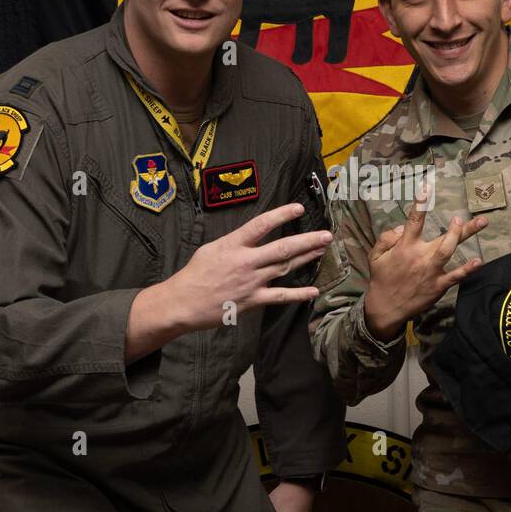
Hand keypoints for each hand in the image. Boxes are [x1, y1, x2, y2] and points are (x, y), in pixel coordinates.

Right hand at [163, 202, 331, 331]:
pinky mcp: (252, 300)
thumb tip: (253, 236)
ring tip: (322, 250)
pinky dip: (298, 295)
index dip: (282, 215)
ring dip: (306, 259)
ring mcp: (251, 282)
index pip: (261, 225)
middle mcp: (246, 262)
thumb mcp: (212, 248)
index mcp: (233, 245)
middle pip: (283, 248)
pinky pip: (280, 296)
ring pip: (285, 267)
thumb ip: (235, 242)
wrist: (183, 303)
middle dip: (308, 240)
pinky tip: (314, 291)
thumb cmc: (195, 274)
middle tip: (327, 235)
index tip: (299, 208)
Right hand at [362, 183, 487, 340]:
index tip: (427, 186)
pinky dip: (468, 269)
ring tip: (478, 223)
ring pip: (449, 251)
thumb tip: (402, 226)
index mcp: (404, 247)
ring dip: (462, 237)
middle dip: (457, 226)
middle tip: (462, 217)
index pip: (414, 220)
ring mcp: (431, 271)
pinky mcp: (438, 286)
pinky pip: (455, 276)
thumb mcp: (375, 255)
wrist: (385, 308)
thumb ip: (386, 237)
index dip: (420, 202)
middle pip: (442, 237)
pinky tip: (479, 261)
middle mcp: (420, 257)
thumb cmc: (381, 279)